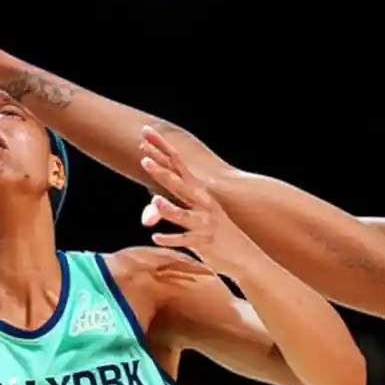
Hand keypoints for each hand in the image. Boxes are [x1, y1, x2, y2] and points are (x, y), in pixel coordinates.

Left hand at [138, 126, 262, 278]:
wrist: (241, 252)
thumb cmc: (211, 229)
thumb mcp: (191, 215)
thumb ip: (166, 209)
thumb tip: (149, 204)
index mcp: (196, 190)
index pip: (176, 163)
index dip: (161, 148)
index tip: (146, 132)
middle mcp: (201, 202)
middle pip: (178, 185)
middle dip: (161, 173)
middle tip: (144, 160)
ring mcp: (203, 222)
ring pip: (182, 215)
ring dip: (168, 208)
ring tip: (155, 200)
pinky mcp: (203, 242)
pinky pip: (184, 240)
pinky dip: (170, 239)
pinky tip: (156, 237)